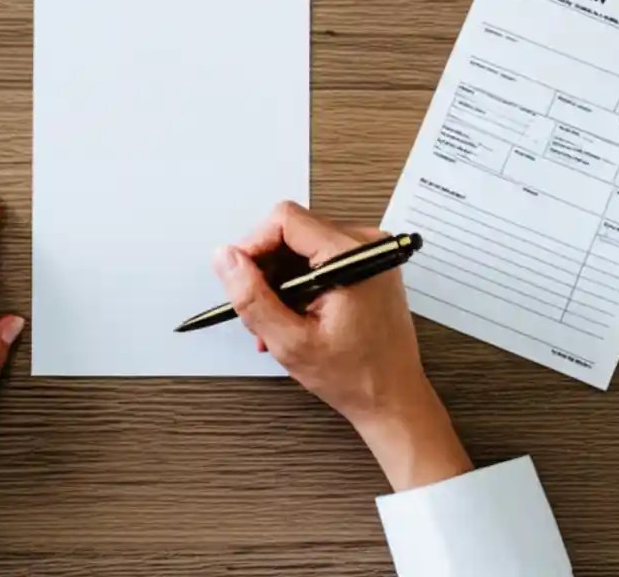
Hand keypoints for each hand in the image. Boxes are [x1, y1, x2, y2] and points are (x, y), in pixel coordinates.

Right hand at [213, 201, 471, 491]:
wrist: (394, 398)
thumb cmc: (355, 376)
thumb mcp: (291, 342)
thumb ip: (253, 297)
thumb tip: (225, 258)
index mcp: (351, 256)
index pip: (285, 220)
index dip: (253, 245)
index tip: (240, 277)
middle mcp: (365, 244)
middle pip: (293, 232)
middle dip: (266, 270)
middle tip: (258, 313)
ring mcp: (368, 253)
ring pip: (301, 246)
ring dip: (280, 281)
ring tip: (275, 322)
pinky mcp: (366, 264)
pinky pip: (318, 258)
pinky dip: (298, 283)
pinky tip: (293, 316)